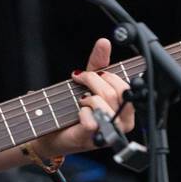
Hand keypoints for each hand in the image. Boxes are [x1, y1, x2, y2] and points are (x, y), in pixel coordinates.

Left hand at [32, 38, 135, 157]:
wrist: (52, 131)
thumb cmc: (73, 109)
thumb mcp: (88, 82)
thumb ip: (98, 63)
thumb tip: (104, 42)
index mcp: (128, 108)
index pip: (126, 86)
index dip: (107, 76)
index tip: (94, 74)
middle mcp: (124, 122)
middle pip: (113, 92)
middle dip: (92, 82)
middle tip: (80, 82)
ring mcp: (111, 133)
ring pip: (103, 102)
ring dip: (86, 98)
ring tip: (81, 102)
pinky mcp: (94, 139)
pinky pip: (91, 118)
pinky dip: (81, 112)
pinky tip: (79, 115)